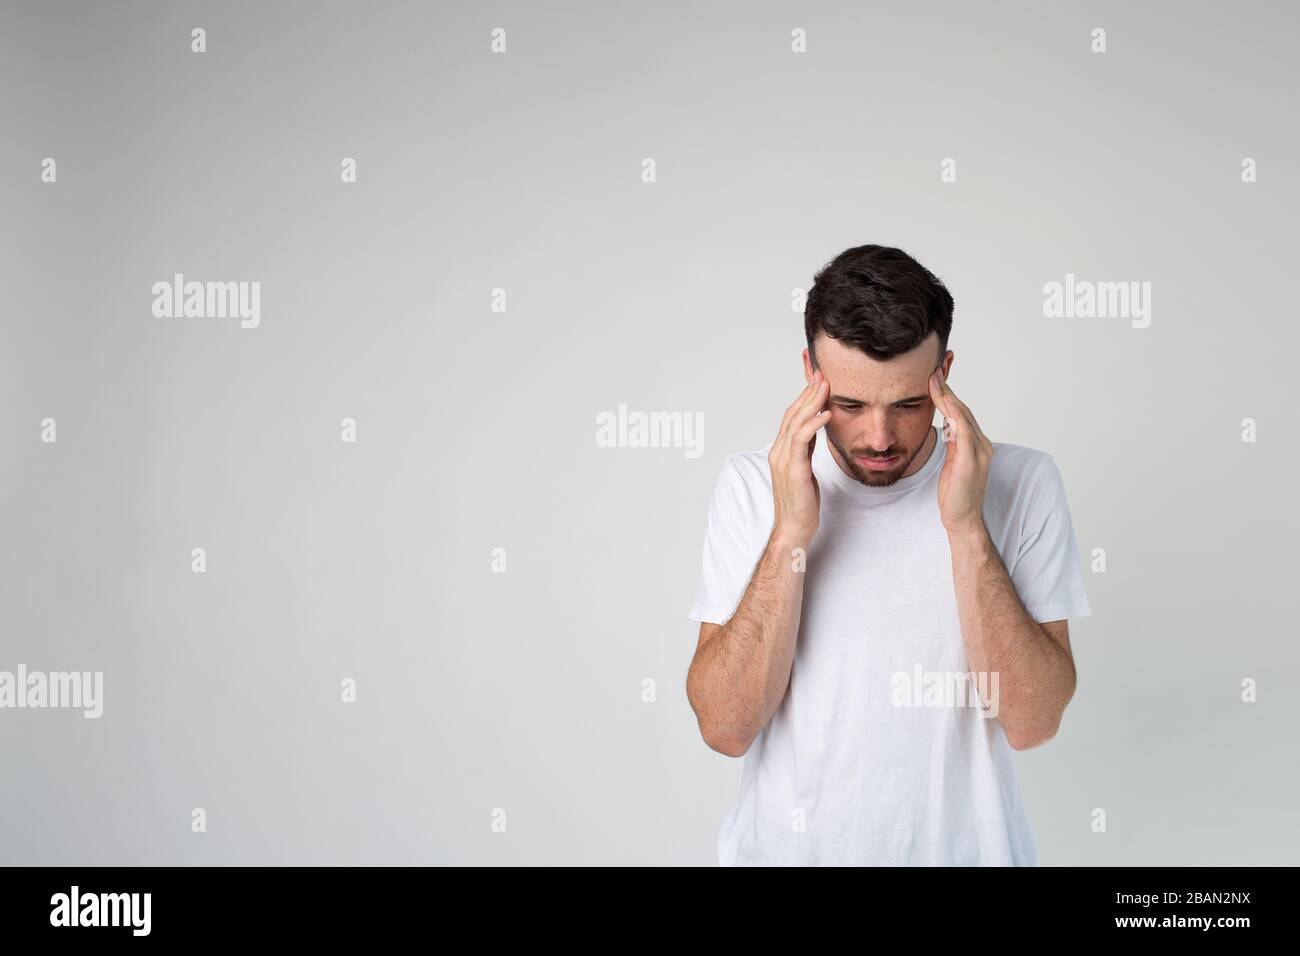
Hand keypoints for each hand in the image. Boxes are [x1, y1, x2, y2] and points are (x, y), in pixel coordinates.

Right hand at [769, 368, 829, 541]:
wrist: (794, 528)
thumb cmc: (801, 503)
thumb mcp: (805, 469)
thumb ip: (806, 449)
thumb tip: (814, 430)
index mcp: (781, 451)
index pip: (791, 417)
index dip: (804, 397)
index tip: (818, 380)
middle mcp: (779, 452)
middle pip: (792, 414)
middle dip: (808, 392)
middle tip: (822, 373)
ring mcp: (784, 460)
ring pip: (796, 423)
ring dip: (812, 402)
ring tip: (825, 385)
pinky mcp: (793, 470)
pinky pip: (801, 441)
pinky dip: (813, 424)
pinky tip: (826, 413)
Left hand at [928, 368, 993, 535]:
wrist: (963, 519)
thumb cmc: (956, 495)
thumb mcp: (952, 463)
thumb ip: (952, 444)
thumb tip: (945, 427)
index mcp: (977, 444)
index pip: (961, 413)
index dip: (949, 395)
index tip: (935, 377)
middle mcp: (982, 444)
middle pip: (962, 409)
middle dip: (948, 389)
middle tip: (933, 369)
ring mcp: (979, 451)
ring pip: (962, 414)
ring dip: (947, 395)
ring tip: (933, 378)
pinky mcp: (971, 459)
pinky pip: (961, 429)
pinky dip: (952, 411)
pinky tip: (941, 399)